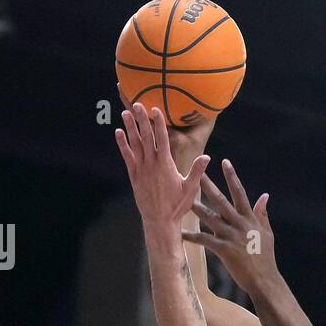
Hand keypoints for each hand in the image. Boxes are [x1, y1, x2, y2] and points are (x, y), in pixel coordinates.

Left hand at [114, 103, 210, 225]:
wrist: (159, 221)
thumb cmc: (177, 206)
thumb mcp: (190, 188)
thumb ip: (197, 171)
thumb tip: (206, 157)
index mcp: (165, 164)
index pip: (162, 139)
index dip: (158, 123)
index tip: (155, 109)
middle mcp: (151, 164)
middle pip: (146, 137)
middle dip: (141, 120)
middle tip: (137, 104)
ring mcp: (141, 169)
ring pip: (134, 144)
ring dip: (129, 128)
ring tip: (125, 113)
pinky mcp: (134, 176)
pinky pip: (127, 156)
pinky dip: (122, 144)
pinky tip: (118, 133)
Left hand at [184, 159, 275, 295]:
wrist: (264, 279)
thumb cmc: (265, 257)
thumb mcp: (267, 233)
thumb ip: (263, 214)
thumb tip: (264, 196)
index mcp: (250, 219)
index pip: (240, 193)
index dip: (232, 177)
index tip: (225, 162)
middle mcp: (240, 224)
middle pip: (221, 201)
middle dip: (208, 186)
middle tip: (196, 173)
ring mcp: (231, 236)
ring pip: (210, 218)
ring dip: (195, 208)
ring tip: (182, 199)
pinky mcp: (224, 250)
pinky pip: (204, 240)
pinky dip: (192, 237)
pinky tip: (180, 233)